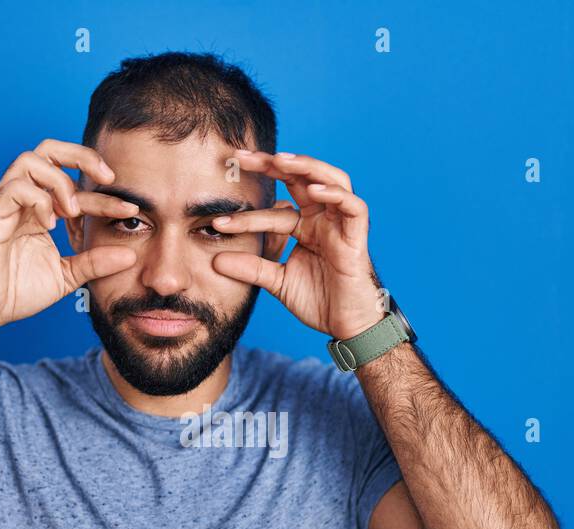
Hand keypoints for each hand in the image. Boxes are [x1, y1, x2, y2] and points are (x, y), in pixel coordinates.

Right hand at [0, 139, 140, 333]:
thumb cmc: (14, 292)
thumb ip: (94, 263)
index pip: (75, 186)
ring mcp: (4, 204)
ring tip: (73, 211)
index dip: (105, 194)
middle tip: (108, 178)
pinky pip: (15, 188)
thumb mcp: (66, 276)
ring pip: (31, 160)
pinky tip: (49, 225)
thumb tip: (129, 255)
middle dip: (82, 156)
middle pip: (49, 150)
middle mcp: (22, 200)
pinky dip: (38, 200)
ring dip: (60, 180)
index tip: (130, 209)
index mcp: (39, 210)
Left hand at [208, 149, 384, 339]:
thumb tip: (216, 260)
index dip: (248, 210)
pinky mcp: (357, 236)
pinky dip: (335, 195)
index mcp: (306, 226)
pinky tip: (314, 191)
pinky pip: (353, 206)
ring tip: (280, 161)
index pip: (275, 207)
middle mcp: (323, 218)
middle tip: (243, 157)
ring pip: (331, 180)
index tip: (218, 217)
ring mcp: (341, 224)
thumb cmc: (320, 301)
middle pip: (301, 178)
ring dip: (307, 166)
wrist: (347, 326)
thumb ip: (251, 269)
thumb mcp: (277, 282)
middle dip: (273, 164)